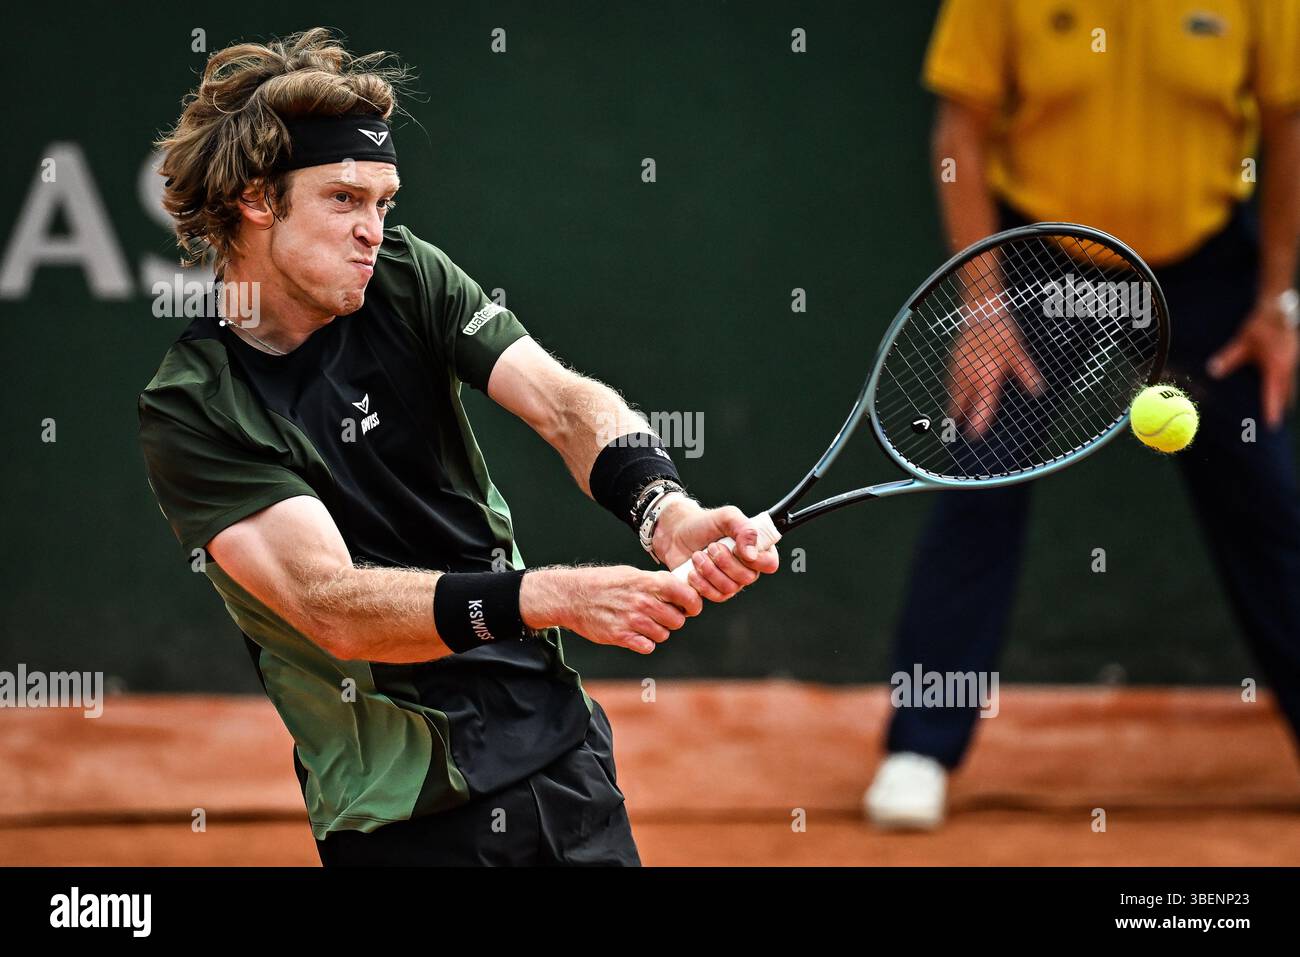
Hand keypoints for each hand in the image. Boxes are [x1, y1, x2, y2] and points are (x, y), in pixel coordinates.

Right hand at [520, 565, 701, 654]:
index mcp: (648, 583)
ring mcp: (632, 620)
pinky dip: (645, 643)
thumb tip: (681, 589)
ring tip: (644, 623)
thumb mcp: (631, 574)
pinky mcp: (621, 636)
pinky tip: (636, 634)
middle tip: (662, 615)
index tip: (690, 607)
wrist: (573, 596)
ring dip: (658, 631)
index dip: (692, 604)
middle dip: (673, 619)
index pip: (686, 596)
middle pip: (678, 619)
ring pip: (664, 634)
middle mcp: (643, 602)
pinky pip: (647, 646)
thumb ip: (656, 582)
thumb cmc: (603, 583)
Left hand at [651, 496, 779, 602]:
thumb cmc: (704, 524)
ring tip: (698, 556)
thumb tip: (752, 553)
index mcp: (756, 549)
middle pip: (747, 578)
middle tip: (711, 547)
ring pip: (729, 588)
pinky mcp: (714, 592)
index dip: (755, 560)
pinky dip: (701, 583)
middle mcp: (747, 568)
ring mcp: (731, 582)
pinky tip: (692, 570)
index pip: (770, 563)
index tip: (736, 548)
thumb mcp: (726, 516)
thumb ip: (744, 529)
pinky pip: (715, 596)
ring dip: (709, 570)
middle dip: (724, 561)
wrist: (677, 535)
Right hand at [947, 294, 1044, 437]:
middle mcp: (969, 377)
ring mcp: (958, 369)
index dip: (978, 423)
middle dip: (959, 419)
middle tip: (957, 431)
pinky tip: (953, 394)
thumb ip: (1027, 375)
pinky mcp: (953, 361)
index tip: (975, 436)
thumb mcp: (1020, 353)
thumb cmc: (1001, 332)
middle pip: (960, 404)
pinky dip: (951, 392)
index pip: (981, 406)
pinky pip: (950, 382)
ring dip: (954, 406)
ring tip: (953, 418)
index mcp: (986, 377)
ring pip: (953, 394)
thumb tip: (1037, 392)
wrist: (982, 310)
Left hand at [1207, 296, 1299, 427]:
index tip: (1271, 425)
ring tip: (1277, 416)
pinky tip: (1281, 396)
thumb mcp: (1242, 342)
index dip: (1272, 410)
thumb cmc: (1260, 326)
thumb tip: (1212, 370)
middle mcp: (1288, 368)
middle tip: (1272, 427)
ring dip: (1284, 401)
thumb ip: (1228, 358)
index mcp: (1276, 366)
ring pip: (1290, 388)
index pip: (1274, 394)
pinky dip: (1285, 390)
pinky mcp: (1291, 360)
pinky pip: (1289, 380)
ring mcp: (1292, 364)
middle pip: (1285, 396)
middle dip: (1279, 410)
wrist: (1278, 309)